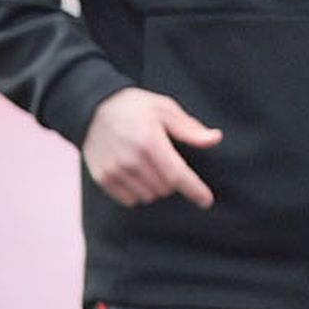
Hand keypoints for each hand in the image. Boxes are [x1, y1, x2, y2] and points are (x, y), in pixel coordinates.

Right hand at [81, 87, 221, 207]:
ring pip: (148, 196)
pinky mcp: (102, 178)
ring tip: (149, 165)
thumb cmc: (134, 107)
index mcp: (149, 142)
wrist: (92, 108)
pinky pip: (130, 200)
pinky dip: (138, 192)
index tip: (206, 201)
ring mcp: (114, 170)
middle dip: (172, 180)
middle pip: (165, 188)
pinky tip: (136, 175)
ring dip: (155, 187)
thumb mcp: (165, 109)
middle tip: (165, 161)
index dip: (194, 190)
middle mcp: (130, 160)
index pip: (177, 175)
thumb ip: (190, 128)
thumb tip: (215, 138)